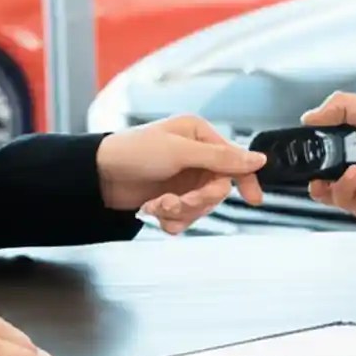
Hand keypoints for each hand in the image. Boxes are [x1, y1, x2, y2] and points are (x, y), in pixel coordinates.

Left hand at [96, 115, 265, 233]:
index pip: (234, 160)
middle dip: (198, 200)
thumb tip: (258, 159)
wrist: (97, 175)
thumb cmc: (132, 151)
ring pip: (202, 207)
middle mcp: (194, 157)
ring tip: (158, 204)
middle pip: (217, 189)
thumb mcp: (180, 152)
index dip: (246, 180)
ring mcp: (182, 179)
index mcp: (199, 136)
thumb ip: (222, 158)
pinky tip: (154, 210)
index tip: (254, 200)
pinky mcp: (170, 198)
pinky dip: (171, 219)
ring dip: (180, 211)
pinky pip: (185, 218)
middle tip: (180, 201)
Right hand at [301, 92, 355, 228]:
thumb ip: (344, 107)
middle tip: (318, 168)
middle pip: (324, 175)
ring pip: (335, 194)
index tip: (303, 149)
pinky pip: (355, 206)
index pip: (325, 149)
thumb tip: (311, 115)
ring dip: (338, 184)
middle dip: (316, 174)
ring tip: (354, 171)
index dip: (312, 151)